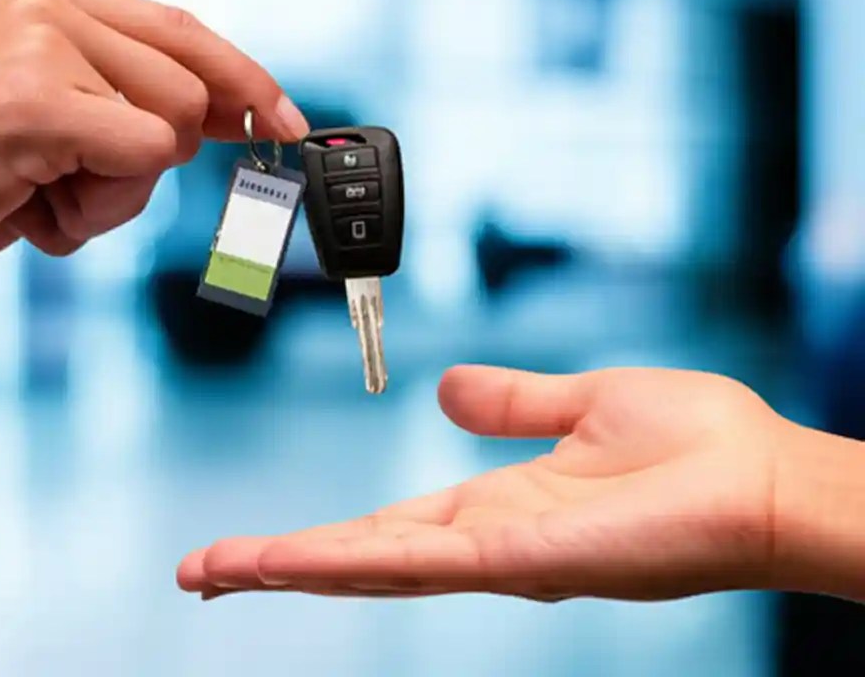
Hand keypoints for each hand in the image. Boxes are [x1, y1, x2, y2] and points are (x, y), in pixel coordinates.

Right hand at [0, 0, 308, 288]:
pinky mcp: (35, 96)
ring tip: (34, 192)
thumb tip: (229, 115)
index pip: (183, 30)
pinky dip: (92, 209)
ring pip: (169, 130)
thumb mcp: (47, 126)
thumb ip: (125, 104)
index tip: (290, 122)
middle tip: (62, 184)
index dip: (245, 80)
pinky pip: (137, 158)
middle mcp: (47, 4)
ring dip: (113, 193)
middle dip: (144, 165)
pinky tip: (24, 205)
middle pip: (188, 90)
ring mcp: (40, 43)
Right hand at [179, 366, 806, 602]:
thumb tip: (447, 391)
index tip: (251, 547)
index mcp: (493, 507)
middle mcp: (483, 542)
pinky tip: (292, 562)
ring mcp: (497, 559)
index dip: (312, 538)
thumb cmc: (698, 445)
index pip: (380, 529)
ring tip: (214, 572)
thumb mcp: (581, 403)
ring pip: (371, 567)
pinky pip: (419, 562)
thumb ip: (511, 402)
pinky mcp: (521, 560)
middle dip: (274, 567)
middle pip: (357, 559)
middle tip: (197, 573)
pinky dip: (348, 563)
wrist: (766, 476)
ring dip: (289, 568)